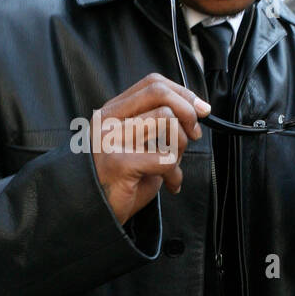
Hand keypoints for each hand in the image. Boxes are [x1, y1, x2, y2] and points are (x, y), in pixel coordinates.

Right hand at [92, 74, 210, 225]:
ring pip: (167, 121)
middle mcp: (109, 120)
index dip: (183, 93)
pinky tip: (170, 184)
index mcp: (113, 111)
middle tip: (194, 135)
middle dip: (188, 113)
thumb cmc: (122, 180)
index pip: (152, 83)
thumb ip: (158, 123)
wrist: (94, 212)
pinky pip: (166, 158)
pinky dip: (176, 174)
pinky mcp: (119, 163)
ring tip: (173, 167)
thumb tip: (195, 109)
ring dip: (181, 147)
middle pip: (160, 95)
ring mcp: (111, 139)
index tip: (200, 110)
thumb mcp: (139, 143)